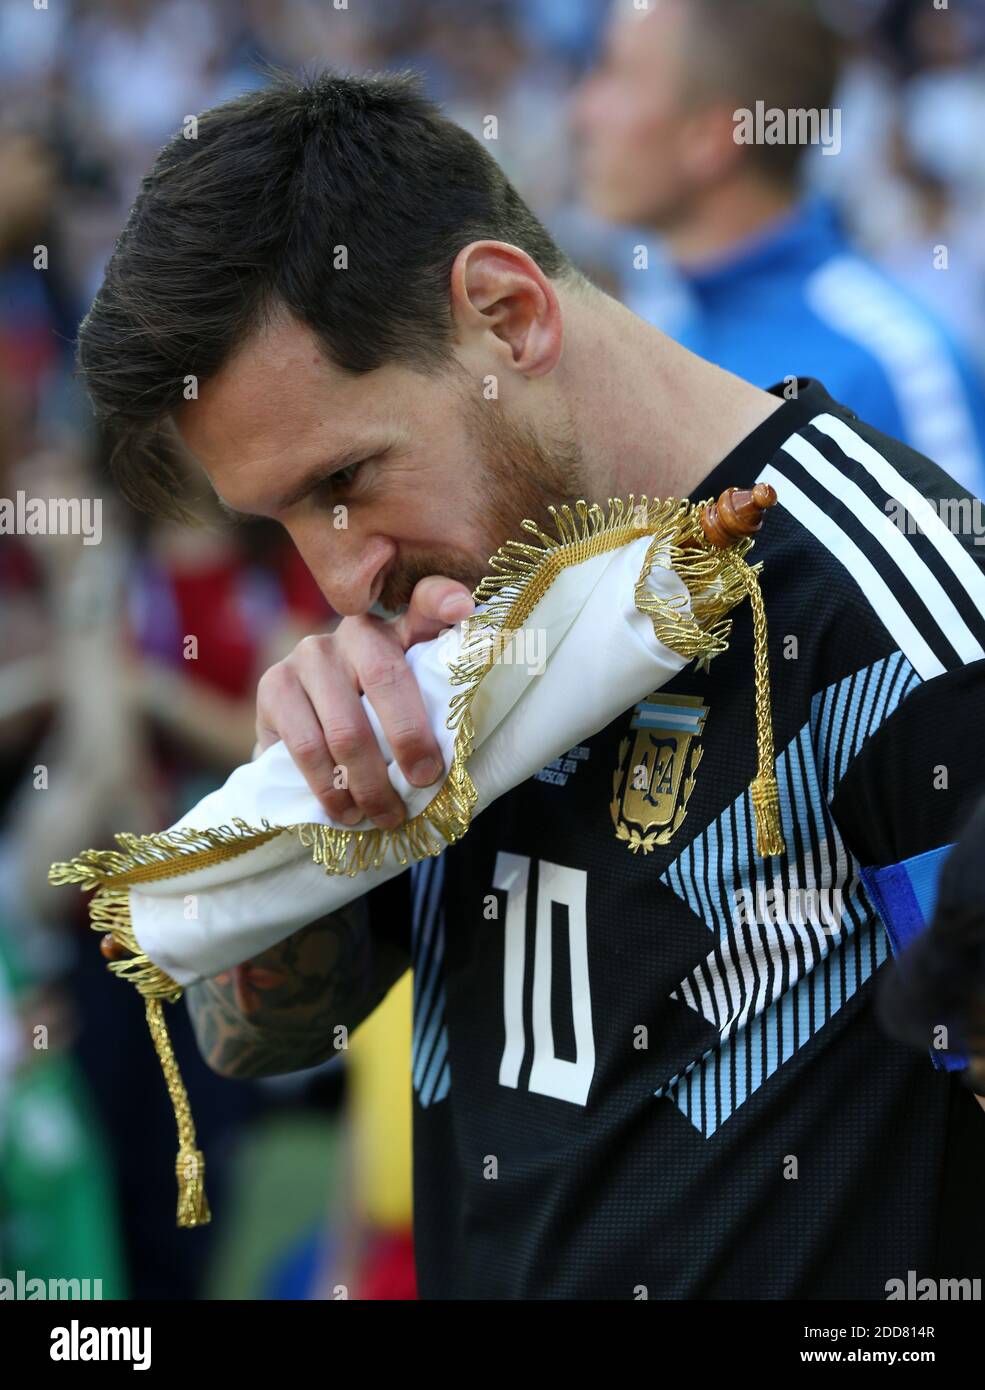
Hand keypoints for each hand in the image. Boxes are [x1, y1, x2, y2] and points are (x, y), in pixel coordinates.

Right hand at [255, 577, 474, 827]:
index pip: (424, 604)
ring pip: (344, 727)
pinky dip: (330, 788)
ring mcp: (309, 655)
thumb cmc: (379, 723)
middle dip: (409, 740)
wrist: (308, 734)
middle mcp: (355, 632)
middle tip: (423, 784)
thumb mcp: (414, 709)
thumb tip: (473, 746)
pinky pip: (305, 746)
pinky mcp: (273, 685)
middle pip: (385, 680)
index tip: (462, 608)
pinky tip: (345, 812)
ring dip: (369, 783)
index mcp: (400, 631)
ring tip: (386, 816)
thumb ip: (439, 707)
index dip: (441, 602)